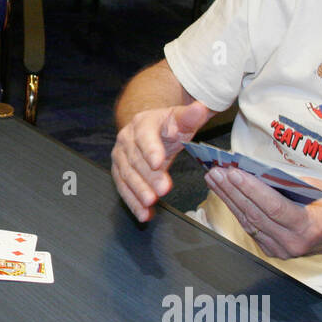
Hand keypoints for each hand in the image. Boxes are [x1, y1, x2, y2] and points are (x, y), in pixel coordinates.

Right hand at [111, 101, 212, 220]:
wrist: (149, 127)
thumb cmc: (168, 125)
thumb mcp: (181, 119)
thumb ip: (191, 116)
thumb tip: (201, 107)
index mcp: (143, 123)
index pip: (145, 136)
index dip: (151, 150)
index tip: (158, 163)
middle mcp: (127, 139)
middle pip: (135, 159)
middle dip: (148, 176)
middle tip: (162, 190)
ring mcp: (120, 156)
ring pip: (126, 175)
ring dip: (137, 191)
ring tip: (149, 204)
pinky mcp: (119, 171)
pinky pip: (123, 188)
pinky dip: (132, 202)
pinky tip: (144, 214)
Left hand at [205, 165, 321, 264]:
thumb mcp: (319, 188)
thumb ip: (287, 182)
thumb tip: (254, 169)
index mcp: (308, 227)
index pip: (273, 207)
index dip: (251, 189)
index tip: (233, 172)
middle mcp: (292, 243)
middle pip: (255, 214)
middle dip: (232, 191)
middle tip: (215, 171)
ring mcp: (281, 251)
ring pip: (248, 222)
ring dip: (229, 199)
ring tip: (214, 179)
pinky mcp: (274, 251)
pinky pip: (251, 228)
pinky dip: (238, 209)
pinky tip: (226, 194)